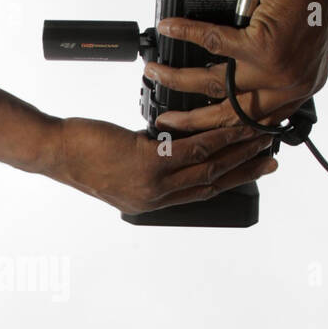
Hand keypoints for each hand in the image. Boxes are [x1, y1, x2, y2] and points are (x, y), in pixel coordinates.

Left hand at [54, 115, 276, 215]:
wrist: (57, 153)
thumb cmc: (82, 156)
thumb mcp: (121, 164)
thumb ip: (150, 159)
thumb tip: (170, 140)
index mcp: (149, 202)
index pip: (198, 193)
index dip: (229, 183)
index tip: (251, 172)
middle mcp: (155, 198)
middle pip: (211, 185)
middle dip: (245, 171)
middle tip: (271, 158)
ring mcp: (153, 183)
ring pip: (208, 167)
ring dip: (238, 151)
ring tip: (259, 136)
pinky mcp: (148, 163)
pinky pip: (192, 149)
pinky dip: (216, 137)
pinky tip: (231, 125)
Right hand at [144, 0, 327, 138]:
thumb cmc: (314, 1)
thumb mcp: (298, 50)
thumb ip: (271, 72)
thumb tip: (231, 78)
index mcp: (296, 92)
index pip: (252, 125)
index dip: (218, 133)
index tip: (194, 134)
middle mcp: (288, 88)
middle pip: (229, 116)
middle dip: (190, 122)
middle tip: (166, 122)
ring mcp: (276, 70)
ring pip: (215, 84)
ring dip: (178, 79)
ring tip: (156, 73)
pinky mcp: (264, 45)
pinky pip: (214, 44)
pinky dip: (187, 34)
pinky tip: (169, 30)